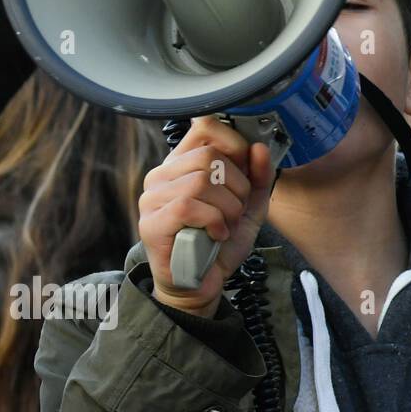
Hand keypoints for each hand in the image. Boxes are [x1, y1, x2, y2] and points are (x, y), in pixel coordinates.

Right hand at [138, 115, 275, 316]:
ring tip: (224, 226)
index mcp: (183, 165)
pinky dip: (214, 223)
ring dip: (227, 208)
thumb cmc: (218, 244)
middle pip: (209, 156)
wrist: (199, 284)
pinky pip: (189, 207)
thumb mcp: (247, 207)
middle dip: (237, 186)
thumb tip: (259, 148)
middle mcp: (162, 175)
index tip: (245, 165)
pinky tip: (214, 235)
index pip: (204, 127)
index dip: (233, 141)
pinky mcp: (151, 222)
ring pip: (201, 181)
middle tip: (234, 210)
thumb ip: (256, 178)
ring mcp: (152, 198)